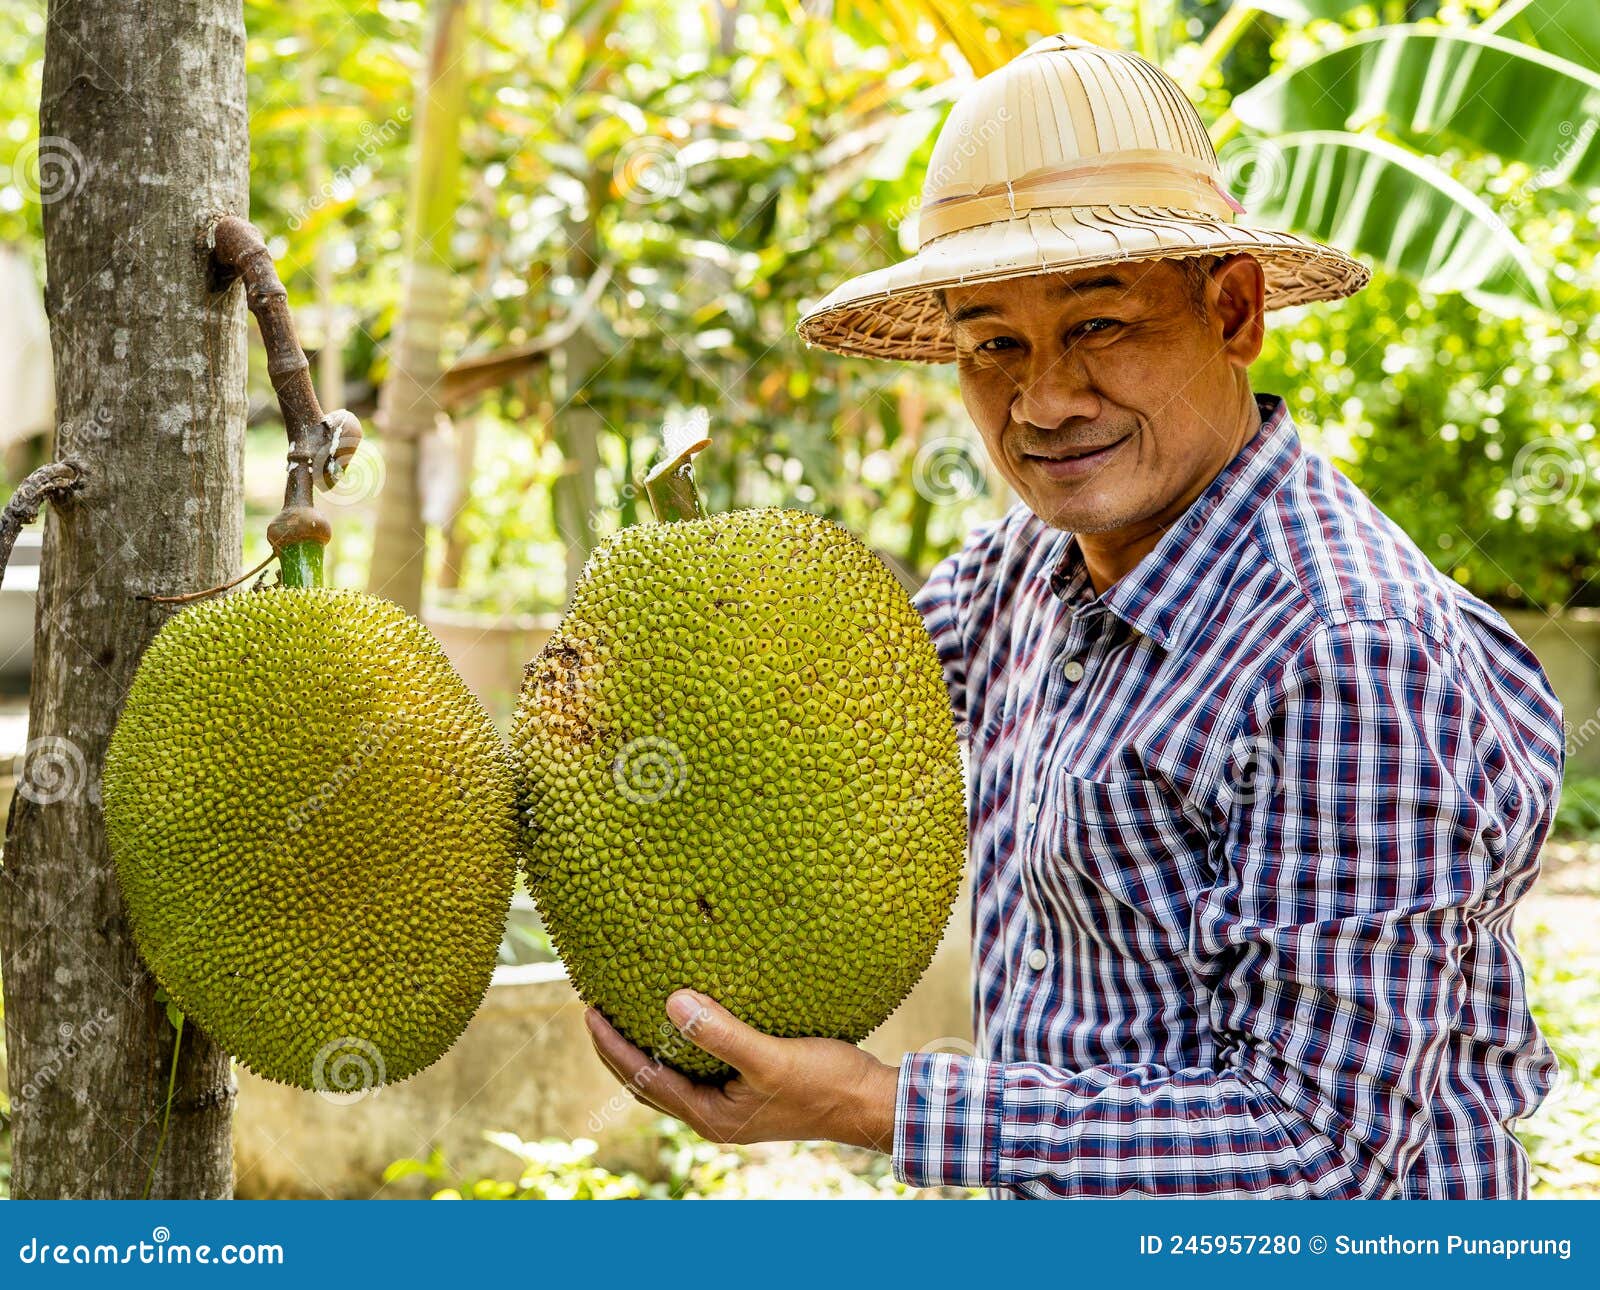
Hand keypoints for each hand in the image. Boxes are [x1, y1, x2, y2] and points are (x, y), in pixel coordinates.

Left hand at [584, 990, 898, 1151]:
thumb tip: (672, 1002)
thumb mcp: (771, 1058)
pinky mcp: (747, 1093)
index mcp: (710, 1116)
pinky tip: (683, 1022)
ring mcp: (730, 1107)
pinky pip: (696, 1070)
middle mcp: (713, 1117)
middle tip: (593, 1010)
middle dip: (617, 1051)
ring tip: (625, 1014)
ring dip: (643, 1051)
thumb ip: (722, 1033)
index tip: (589, 1010)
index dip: (613, 1046)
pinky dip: (676, 1049)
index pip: (643, 1078)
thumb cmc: (826, 1083)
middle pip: (647, 1084)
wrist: (870, 1105)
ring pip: (670, 1079)